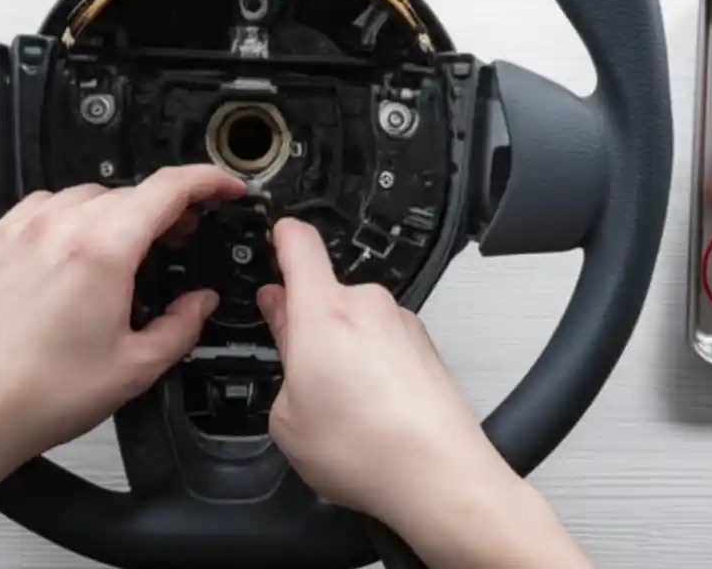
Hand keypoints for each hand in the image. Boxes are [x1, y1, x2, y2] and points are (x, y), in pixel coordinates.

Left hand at [0, 166, 244, 470]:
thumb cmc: (39, 395)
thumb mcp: (134, 367)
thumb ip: (180, 327)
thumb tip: (198, 304)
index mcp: (101, 250)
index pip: (168, 188)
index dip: (207, 180)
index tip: (223, 187)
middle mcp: (58, 228)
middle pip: (129, 192)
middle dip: (165, 210)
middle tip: (180, 239)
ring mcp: (19, 231)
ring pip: (84, 195)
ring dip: (116, 212)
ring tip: (126, 248)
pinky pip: (41, 208)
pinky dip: (69, 217)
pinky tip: (73, 250)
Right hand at [257, 218, 587, 567]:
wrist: (439, 476)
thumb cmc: (368, 450)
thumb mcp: (288, 415)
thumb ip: (282, 354)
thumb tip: (282, 326)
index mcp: (323, 312)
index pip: (298, 243)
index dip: (279, 235)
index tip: (272, 237)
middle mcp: (367, 306)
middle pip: (325, 292)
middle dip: (307, 323)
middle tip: (297, 368)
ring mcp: (402, 323)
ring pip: (355, 322)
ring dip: (341, 348)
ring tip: (340, 405)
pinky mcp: (425, 346)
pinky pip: (383, 342)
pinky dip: (371, 365)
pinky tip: (369, 410)